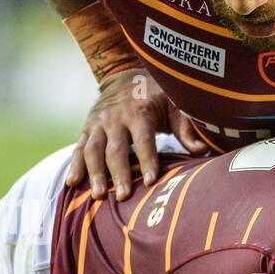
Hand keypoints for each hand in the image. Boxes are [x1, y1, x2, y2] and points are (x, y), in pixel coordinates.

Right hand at [66, 67, 208, 200]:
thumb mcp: (175, 105)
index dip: (147, 160)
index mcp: (139, 111)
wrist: (127, 76)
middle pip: (115, 149)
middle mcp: (115, 117)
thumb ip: (187, 129)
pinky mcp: (88, 128)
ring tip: (98, 196)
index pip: (143, 139)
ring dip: (94, 173)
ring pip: (93, 150)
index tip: (150, 181)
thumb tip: (202, 150)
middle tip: (123, 197)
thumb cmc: (158, 96)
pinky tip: (72, 183)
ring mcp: (98, 123)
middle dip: (119, 173)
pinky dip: (75, 165)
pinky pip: (79, 148)